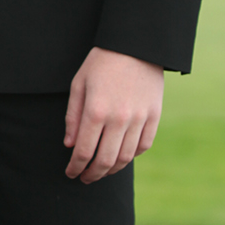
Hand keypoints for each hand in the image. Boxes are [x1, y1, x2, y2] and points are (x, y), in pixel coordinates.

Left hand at [64, 48, 163, 183]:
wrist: (136, 45)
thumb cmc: (101, 62)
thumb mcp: (79, 84)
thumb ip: (73, 117)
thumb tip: (70, 145)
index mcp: (96, 111)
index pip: (83, 152)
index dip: (75, 167)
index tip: (70, 173)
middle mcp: (119, 119)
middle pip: (104, 161)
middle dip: (92, 175)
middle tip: (84, 178)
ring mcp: (140, 119)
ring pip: (125, 157)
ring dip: (111, 169)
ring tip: (101, 171)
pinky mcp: (154, 116)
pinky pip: (144, 145)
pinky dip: (132, 155)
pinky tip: (121, 156)